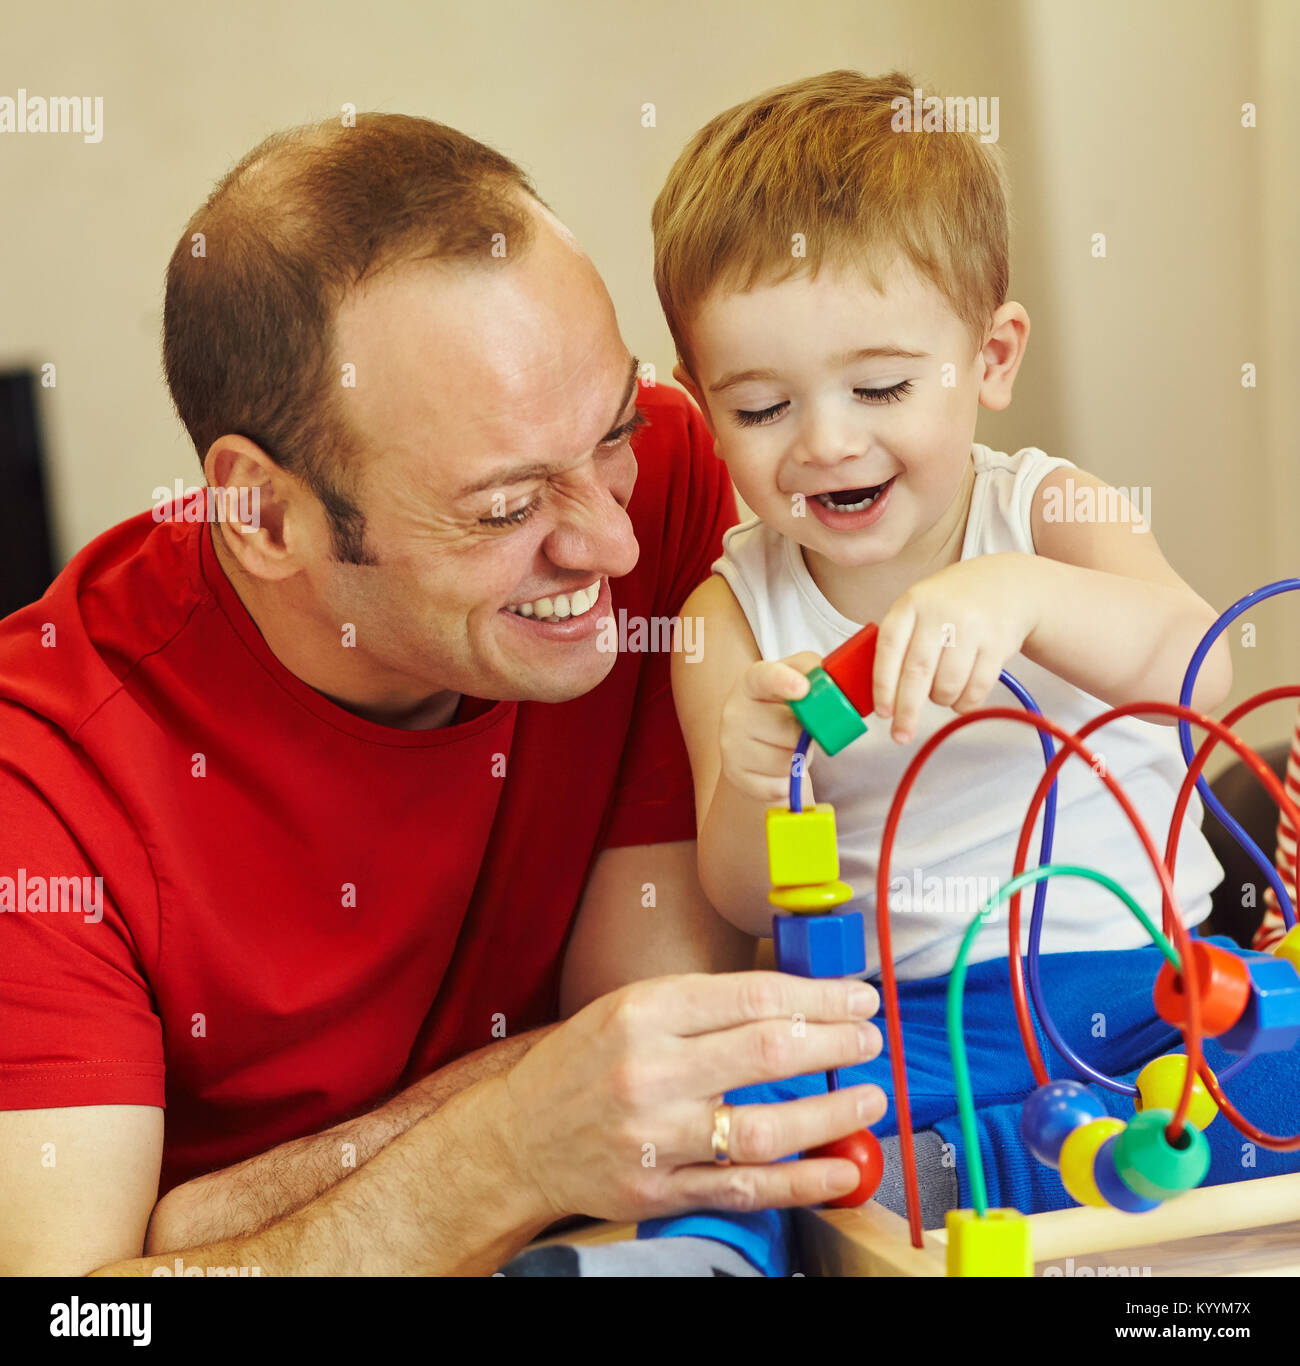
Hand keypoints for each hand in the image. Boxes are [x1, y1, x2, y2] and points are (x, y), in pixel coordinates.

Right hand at [499, 972, 886, 1222]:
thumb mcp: (630, 1007)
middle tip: (869, 1039)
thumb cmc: (584, 1063)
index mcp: (645, 1012)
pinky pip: (746, 1188)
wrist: (520, 1137)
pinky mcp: (660, 1191)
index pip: (752, 997)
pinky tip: (839, 1170)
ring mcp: (657, 1137)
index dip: (818, 997)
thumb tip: (793, 1002)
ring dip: (830, 1114)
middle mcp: (651, 1071)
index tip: (856, 998)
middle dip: (834, 1044)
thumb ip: (704, 1005)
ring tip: (867, 1098)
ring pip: (764, 1128)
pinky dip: (802, 1182)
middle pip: (766, 1053)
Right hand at [718, 651, 822, 802]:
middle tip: (803, 728)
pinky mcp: (736, 776)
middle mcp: (735, 712)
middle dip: (805, 733)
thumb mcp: (800, 677)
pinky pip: (779, 786)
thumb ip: (817, 673)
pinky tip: (780, 767)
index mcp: (752, 681)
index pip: (764, 678)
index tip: (803, 688)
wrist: (757, 740)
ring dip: (799, 758)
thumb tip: (835, 685)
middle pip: (789, 729)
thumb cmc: (784, 706)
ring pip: (786, 761)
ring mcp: (732, 746)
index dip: (783, 681)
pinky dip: (789, 781)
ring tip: (789, 746)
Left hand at [872, 554, 1041, 742]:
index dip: (883, 685)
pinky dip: (965, 702)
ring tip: (939, 693)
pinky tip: (961, 694)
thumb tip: (881, 695)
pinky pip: (977, 689)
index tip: (882, 712)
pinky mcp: (998, 644)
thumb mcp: (918, 609)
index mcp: (911, 604)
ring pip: (948, 684)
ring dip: (940, 700)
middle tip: (901, 735)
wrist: (1005, 584)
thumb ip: (899, 643)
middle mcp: (940, 613)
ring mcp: (972, 627)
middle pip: (918, 671)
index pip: (889, 648)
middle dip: (907, 710)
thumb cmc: (950, 605)